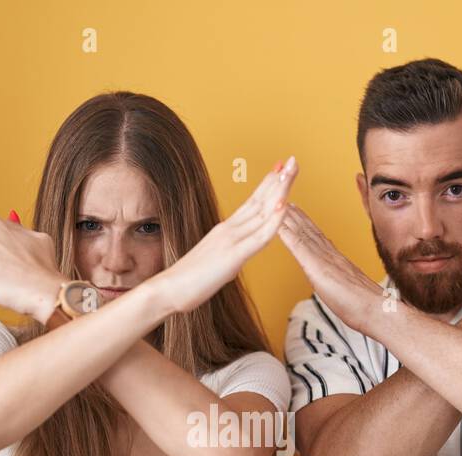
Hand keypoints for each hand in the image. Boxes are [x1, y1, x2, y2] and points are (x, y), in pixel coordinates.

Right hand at [150, 156, 297, 315]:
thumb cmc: (190, 280)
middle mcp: (229, 230)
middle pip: (259, 201)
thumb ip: (229, 254)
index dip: (267, 186)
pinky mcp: (232, 256)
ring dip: (280, 191)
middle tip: (293, 160)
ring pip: (261, 212)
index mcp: (226, 230)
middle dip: (278, 180)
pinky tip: (285, 205)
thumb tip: (238, 256)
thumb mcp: (216, 261)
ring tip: (292, 171)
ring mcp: (231, 240)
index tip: (280, 171)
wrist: (168, 289)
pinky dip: (273, 221)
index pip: (251, 203)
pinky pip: (258, 237)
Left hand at [277, 202, 383, 332]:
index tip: (297, 212)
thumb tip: (340, 287)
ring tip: (277, 203)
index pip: (318, 239)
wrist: (378, 311)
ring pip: (303, 234)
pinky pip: (300, 248)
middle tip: (284, 200)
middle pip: (310, 231)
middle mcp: (331, 256)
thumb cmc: (368, 308)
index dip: (306, 225)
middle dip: (296, 216)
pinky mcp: (318, 268)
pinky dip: (288, 235)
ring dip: (289, 219)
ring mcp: (325, 260)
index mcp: (338, 261)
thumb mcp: (351, 292)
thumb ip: (343, 285)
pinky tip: (278, 225)